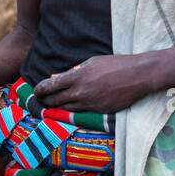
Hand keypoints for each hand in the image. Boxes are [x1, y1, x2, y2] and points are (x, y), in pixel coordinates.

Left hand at [34, 54, 156, 113]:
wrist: (138, 76)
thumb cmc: (115, 64)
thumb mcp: (92, 62)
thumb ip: (72, 71)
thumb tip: (55, 77)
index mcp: (77, 76)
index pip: (50, 86)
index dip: (40, 90)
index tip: (36, 91)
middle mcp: (81, 92)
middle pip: (54, 101)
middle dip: (45, 101)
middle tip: (41, 100)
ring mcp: (90, 104)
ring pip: (65, 110)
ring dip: (57, 107)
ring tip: (52, 105)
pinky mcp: (98, 112)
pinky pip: (80, 113)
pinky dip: (72, 110)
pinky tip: (70, 107)